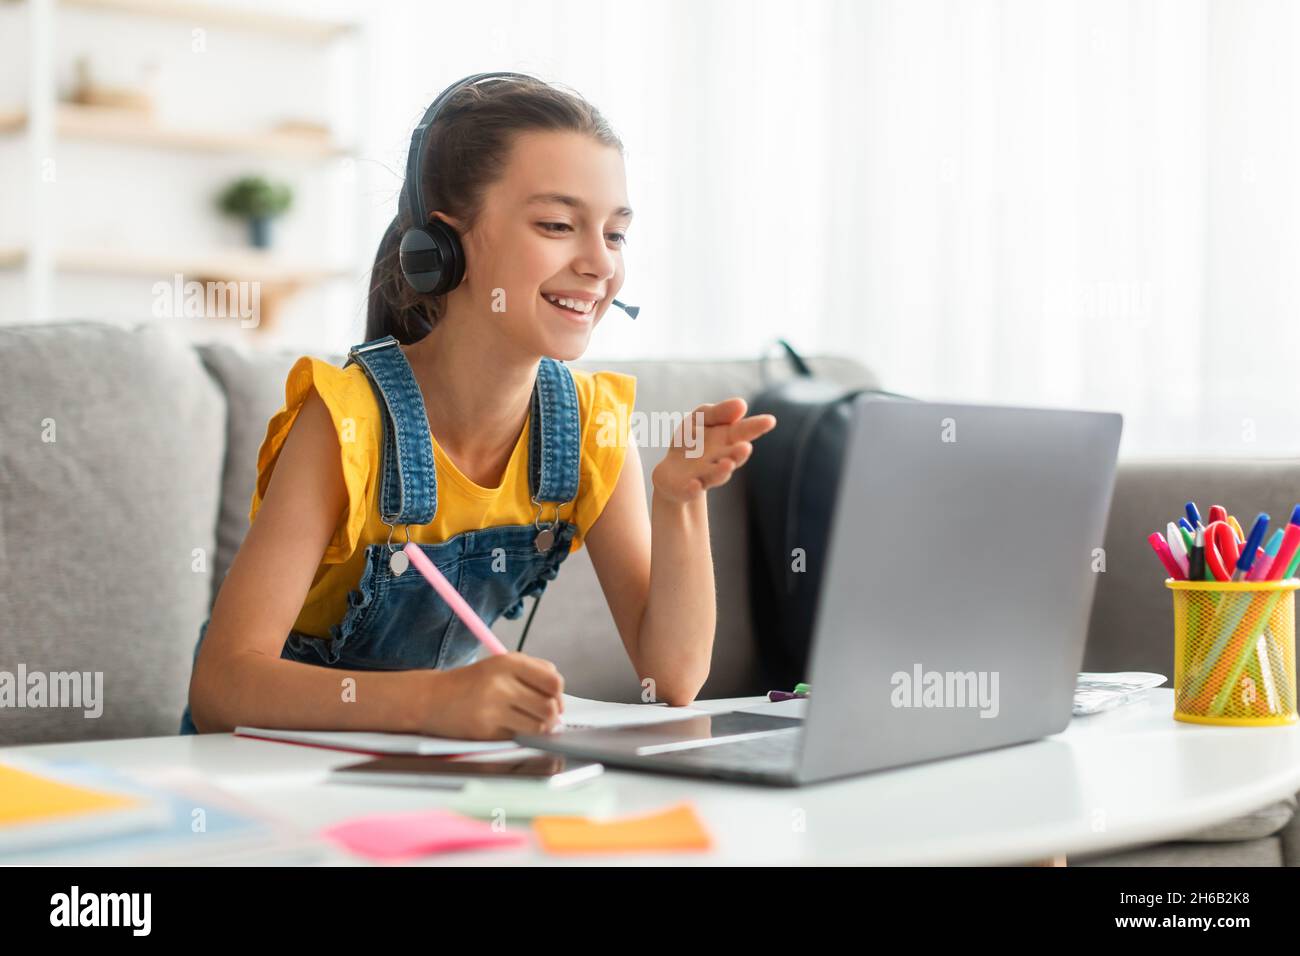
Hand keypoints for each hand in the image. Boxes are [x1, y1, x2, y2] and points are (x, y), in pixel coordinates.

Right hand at [418, 652, 564, 739]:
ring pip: (538, 726)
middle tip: (547, 718)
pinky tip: (505, 727)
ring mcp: (492, 709)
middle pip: (550, 707)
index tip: (555, 701)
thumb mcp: (501, 665)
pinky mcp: (485, 731)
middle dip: (553, 716)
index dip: (559, 695)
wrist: (430, 698)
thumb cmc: (471, 682)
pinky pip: (518, 737)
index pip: (553, 681)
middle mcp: (501, 683)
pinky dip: (517, 735)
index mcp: (508, 662)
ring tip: (530, 724)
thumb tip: (560, 698)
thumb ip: (533, 672)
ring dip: (540, 729)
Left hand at [651, 398, 776, 504]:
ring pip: (715, 475)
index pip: (743, 432)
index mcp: (726, 440)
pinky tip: (694, 485)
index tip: (770, 420)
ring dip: (721, 471)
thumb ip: (719, 412)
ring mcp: (703, 476)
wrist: (671, 473)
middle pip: (732, 456)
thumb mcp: (700, 419)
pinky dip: (693, 489)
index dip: (755, 426)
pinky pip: (690, 491)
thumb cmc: (691, 442)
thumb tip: (742, 404)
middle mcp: (719, 460)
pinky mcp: (686, 490)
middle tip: (745, 448)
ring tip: (727, 464)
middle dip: (738, 453)